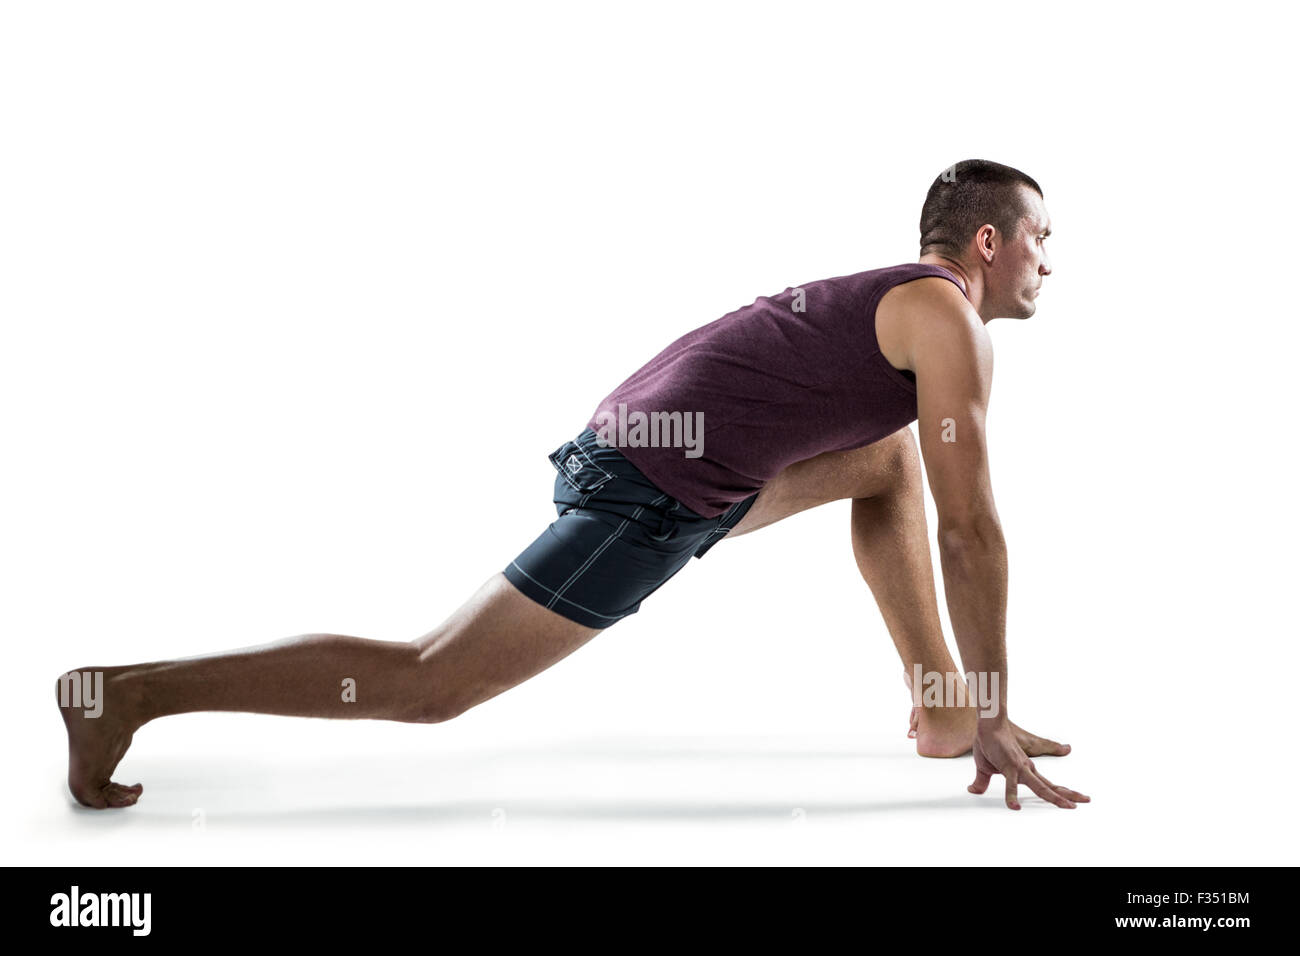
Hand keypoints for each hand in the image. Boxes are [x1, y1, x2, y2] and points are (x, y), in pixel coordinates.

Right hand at [968, 721, 1089, 809]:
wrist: (987, 725)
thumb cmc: (989, 744)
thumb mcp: (984, 768)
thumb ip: (982, 782)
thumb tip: (973, 790)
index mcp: (1026, 770)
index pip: (1048, 785)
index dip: (1062, 792)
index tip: (1076, 800)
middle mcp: (1027, 770)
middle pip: (1051, 786)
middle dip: (1069, 795)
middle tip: (1087, 800)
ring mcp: (1020, 768)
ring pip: (1041, 787)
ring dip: (1055, 798)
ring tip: (1068, 807)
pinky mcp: (1008, 766)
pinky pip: (1011, 785)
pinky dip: (1013, 796)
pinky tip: (1015, 807)